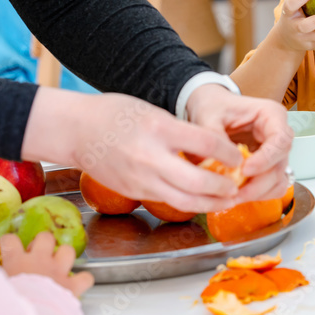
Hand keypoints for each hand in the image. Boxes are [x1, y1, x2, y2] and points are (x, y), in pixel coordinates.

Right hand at [0, 232, 93, 297]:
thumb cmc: (6, 308)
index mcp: (16, 261)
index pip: (9, 240)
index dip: (8, 243)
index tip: (7, 249)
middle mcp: (39, 261)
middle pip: (45, 237)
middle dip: (43, 244)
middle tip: (37, 257)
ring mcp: (58, 272)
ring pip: (68, 250)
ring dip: (64, 257)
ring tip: (58, 267)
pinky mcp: (72, 286)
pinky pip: (86, 277)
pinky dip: (82, 280)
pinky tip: (77, 285)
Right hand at [25, 89, 257, 211]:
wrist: (74, 131)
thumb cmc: (113, 114)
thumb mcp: (152, 111)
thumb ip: (180, 131)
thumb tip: (212, 148)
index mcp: (158, 129)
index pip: (206, 144)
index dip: (229, 154)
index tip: (239, 157)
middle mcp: (150, 157)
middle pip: (198, 182)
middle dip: (223, 188)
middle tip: (236, 185)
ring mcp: (141, 179)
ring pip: (184, 201)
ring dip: (210, 204)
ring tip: (226, 200)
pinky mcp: (134, 192)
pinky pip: (167, 201)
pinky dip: (188, 203)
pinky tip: (200, 199)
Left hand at [185, 84, 292, 201]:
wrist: (211, 107)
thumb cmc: (214, 106)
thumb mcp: (208, 115)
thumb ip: (213, 136)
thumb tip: (221, 163)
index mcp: (271, 115)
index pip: (280, 140)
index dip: (266, 159)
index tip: (245, 170)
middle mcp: (278, 134)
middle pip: (281, 164)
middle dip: (259, 183)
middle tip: (235, 192)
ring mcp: (275, 153)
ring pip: (278, 179)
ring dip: (258, 192)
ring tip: (233, 196)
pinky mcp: (268, 167)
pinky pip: (271, 187)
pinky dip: (258, 195)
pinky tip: (238, 194)